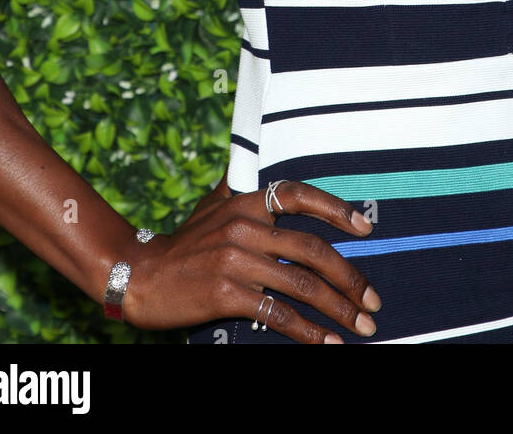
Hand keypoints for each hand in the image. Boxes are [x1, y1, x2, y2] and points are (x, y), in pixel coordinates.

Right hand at [121, 175, 380, 342]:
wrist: (139, 274)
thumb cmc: (182, 242)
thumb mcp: (211, 205)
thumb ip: (239, 190)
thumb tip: (262, 168)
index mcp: (245, 203)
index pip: (298, 195)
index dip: (336, 209)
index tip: (366, 228)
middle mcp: (245, 227)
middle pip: (312, 249)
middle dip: (350, 277)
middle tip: (373, 301)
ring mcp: (237, 261)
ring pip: (302, 284)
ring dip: (339, 309)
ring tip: (362, 328)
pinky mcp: (228, 294)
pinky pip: (279, 314)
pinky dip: (309, 331)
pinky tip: (327, 343)